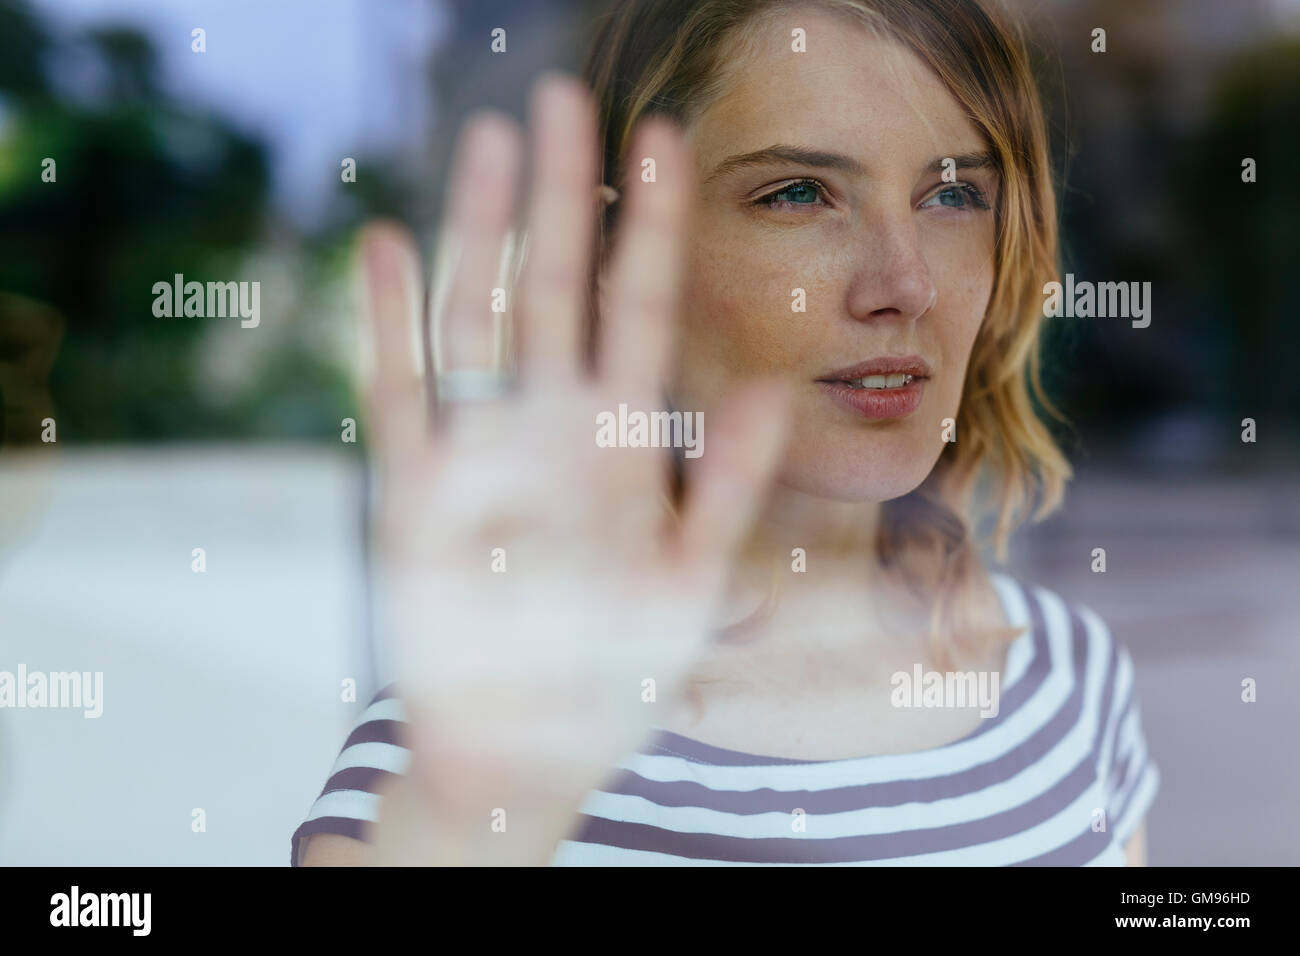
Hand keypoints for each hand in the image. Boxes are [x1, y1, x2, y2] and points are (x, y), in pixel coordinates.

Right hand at [355, 74, 789, 855]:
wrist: (525, 752)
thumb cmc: (613, 673)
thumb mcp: (690, 583)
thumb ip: (725, 488)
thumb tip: (769, 389)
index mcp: (621, 442)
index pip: (640, 310)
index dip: (651, 227)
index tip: (662, 140)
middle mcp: (549, 428)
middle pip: (555, 287)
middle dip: (563, 196)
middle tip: (567, 100)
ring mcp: (480, 450)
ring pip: (480, 316)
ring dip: (481, 232)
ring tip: (492, 140)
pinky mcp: (413, 490)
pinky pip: (400, 390)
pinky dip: (389, 321)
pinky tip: (390, 245)